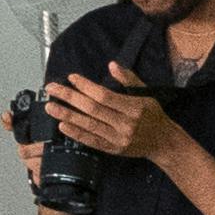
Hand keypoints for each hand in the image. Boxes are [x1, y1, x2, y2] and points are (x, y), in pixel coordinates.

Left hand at [42, 70, 174, 167]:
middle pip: (92, 109)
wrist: (164, 142)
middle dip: (70, 98)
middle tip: (52, 89)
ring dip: (67, 115)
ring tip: (50, 106)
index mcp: (133, 107)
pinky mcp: (113, 149)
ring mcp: (118, 138)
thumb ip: (129, 79)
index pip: (104, 95)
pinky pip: (92, 141)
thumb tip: (112, 65)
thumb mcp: (146, 93)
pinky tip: (62, 126)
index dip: (86, 86)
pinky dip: (76, 134)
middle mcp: (125, 124)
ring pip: (89, 125)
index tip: (71, 78)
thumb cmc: (154, 116)